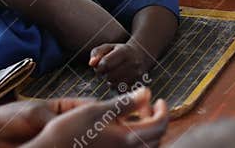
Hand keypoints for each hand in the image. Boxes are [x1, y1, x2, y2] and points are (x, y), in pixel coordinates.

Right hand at [15, 89, 168, 147]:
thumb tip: (148, 93)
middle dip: (157, 119)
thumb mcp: (97, 111)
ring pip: (147, 147)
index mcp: (127, 140)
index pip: (160, 125)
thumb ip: (125, 103)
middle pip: (157, 138)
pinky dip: (136, 139)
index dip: (163, 110)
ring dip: (147, 130)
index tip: (158, 98)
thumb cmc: (70, 130)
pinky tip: (123, 128)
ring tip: (135, 115)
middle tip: (146, 105)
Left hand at [90, 42, 154, 85]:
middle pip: (109, 76)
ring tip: (111, 74)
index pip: (106, 63)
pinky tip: (117, 80)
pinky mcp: (137, 83)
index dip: (98, 67)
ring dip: (109, 81)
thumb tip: (91, 64)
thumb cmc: (118, 51)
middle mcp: (133, 62)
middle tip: (105, 71)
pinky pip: (120, 90)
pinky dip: (116, 86)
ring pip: (114, 84)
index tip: (99, 66)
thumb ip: (96, 53)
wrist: (139, 55)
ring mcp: (136, 74)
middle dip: (104, 75)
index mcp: (125, 51)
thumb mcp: (107, 47)